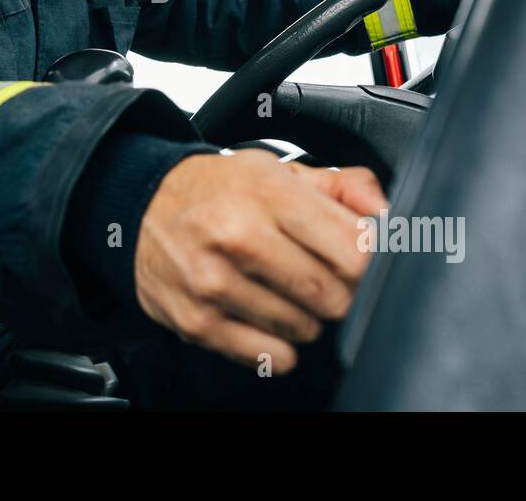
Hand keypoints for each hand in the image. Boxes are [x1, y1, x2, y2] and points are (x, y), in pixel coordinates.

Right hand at [133, 150, 386, 373]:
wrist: (140, 209)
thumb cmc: (218, 191)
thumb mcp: (277, 169)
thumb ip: (341, 185)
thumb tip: (385, 213)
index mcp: (267, 191)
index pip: (355, 250)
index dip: (369, 259)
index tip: (358, 256)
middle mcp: (239, 236)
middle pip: (336, 295)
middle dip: (339, 289)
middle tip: (318, 272)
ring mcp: (215, 284)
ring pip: (306, 329)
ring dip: (306, 315)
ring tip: (281, 287)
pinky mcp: (198, 323)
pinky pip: (273, 356)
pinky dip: (279, 343)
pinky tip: (262, 312)